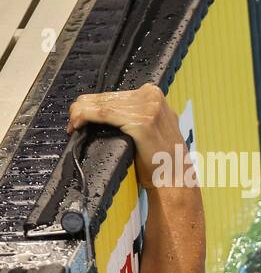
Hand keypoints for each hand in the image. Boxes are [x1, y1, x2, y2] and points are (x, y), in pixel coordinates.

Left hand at [68, 84, 194, 188]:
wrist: (174, 179)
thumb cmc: (160, 159)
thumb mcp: (152, 127)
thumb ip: (137, 114)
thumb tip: (106, 109)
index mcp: (154, 95)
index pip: (114, 93)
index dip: (94, 103)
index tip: (81, 116)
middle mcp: (152, 97)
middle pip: (106, 97)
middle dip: (84, 108)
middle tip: (73, 123)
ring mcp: (148, 108)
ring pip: (101, 104)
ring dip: (80, 114)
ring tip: (73, 125)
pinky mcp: (141, 122)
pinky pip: (103, 114)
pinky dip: (85, 117)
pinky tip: (77, 124)